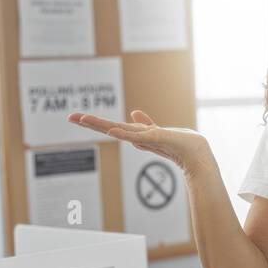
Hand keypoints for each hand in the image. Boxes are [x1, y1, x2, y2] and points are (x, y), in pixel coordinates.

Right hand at [68, 110, 214, 174]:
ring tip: (84, 119)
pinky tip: (113, 131)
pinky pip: (138, 137)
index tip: (77, 117)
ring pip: (120, 131)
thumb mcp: (158, 130)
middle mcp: (138, 138)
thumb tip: (133, 112)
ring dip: (102, 126)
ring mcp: (146, 140)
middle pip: (110, 128)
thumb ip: (145, 123)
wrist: (196, 155)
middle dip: (91, 123)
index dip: (95, 122)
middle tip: (71, 117)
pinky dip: (126, 135)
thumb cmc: (179, 144)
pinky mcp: (157, 140)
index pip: (111, 126)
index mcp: (137, 134)